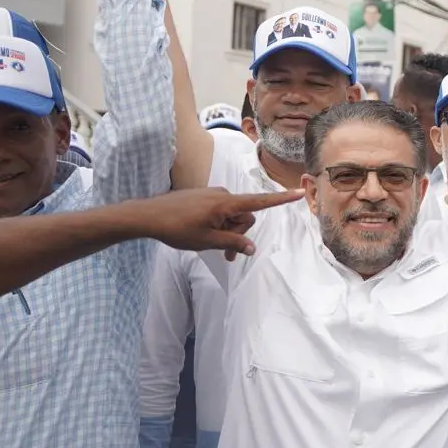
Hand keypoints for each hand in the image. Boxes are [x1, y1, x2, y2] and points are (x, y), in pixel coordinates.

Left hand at [137, 188, 303, 258]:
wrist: (146, 216)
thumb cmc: (176, 229)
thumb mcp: (207, 241)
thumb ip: (233, 243)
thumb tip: (251, 248)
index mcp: (226, 204)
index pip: (260, 202)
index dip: (281, 199)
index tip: (300, 192)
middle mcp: (222, 195)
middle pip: (244, 216)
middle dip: (238, 234)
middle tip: (225, 255)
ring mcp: (211, 195)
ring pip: (231, 215)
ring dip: (227, 231)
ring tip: (210, 245)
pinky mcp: (202, 197)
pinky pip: (219, 211)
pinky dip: (217, 224)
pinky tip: (201, 233)